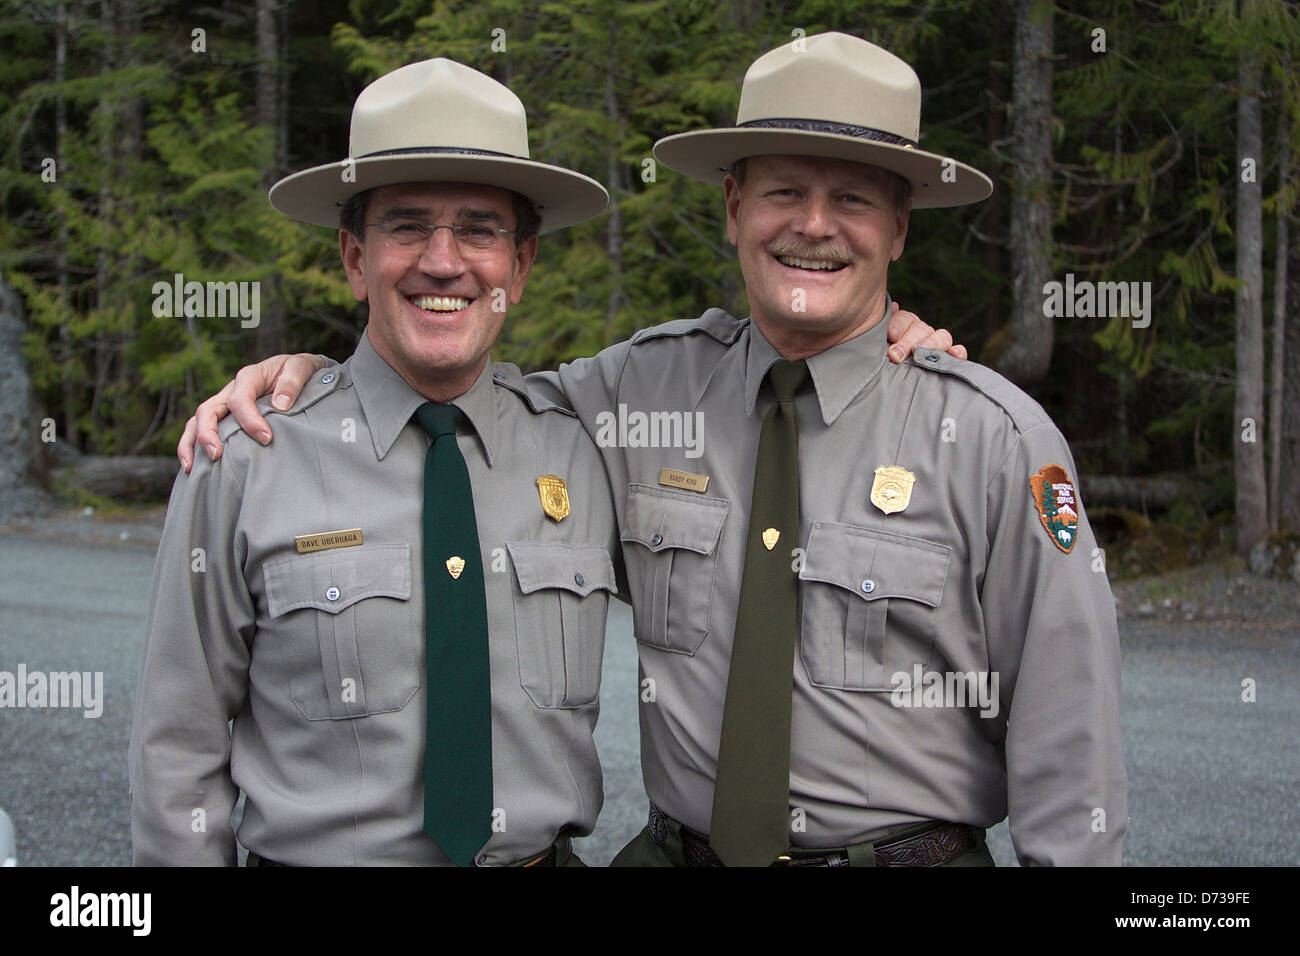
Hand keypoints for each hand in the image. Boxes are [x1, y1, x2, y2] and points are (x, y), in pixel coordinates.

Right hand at [177, 353, 326, 472]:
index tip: (266, 439)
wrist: (299, 371)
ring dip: (191, 444)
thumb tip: (280, 404)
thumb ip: (292, 382)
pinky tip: (194, 469)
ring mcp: (224, 405)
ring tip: (191, 468)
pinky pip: (200, 430)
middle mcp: (230, 390)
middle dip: (208, 433)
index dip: (249, 420)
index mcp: (249, 377)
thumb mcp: (302, 368)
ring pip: (197, 421)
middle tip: (216, 456)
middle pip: (208, 410)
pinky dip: (192, 447)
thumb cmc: (300, 371)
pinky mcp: (225, 418)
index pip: (240, 399)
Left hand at [885, 301, 967, 362]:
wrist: (894, 386)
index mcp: (905, 326)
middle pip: (921, 328)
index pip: (905, 318)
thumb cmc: (882, 362)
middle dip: (908, 341)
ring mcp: (938, 345)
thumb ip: (884, 329)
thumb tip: (894, 306)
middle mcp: (922, 333)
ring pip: (941, 337)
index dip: (898, 325)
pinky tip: (954, 354)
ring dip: (930, 345)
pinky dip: (957, 352)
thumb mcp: (881, 345)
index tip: (891, 335)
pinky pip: (958, 352)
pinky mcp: (950, 359)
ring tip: (919, 353)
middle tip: (896, 355)